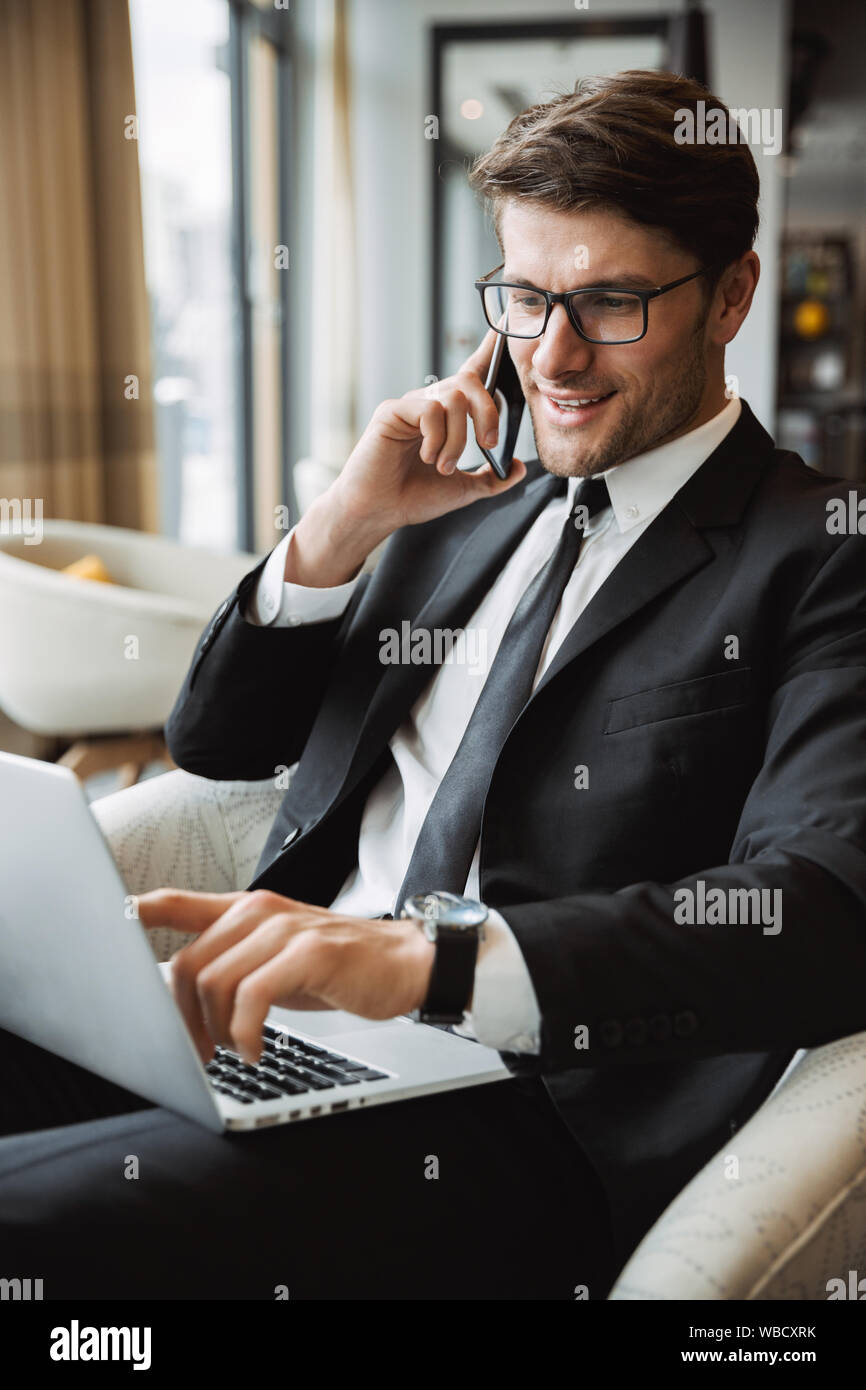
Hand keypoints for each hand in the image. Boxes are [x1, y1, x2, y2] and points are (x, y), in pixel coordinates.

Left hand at [136, 888, 434, 1064]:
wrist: (406, 963)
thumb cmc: (338, 966)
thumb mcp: (276, 957)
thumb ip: (232, 963)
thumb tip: (179, 994)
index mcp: (247, 910)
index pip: (178, 901)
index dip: (138, 912)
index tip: (110, 925)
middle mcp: (259, 910)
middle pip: (188, 963)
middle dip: (181, 1018)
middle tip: (197, 1052)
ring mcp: (285, 928)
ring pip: (215, 981)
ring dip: (214, 1031)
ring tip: (231, 1052)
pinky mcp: (310, 952)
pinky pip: (252, 996)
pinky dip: (245, 1033)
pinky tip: (255, 1049)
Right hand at [287, 328, 526, 586]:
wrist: (378, 513)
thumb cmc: (411, 499)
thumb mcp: (463, 490)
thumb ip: (492, 479)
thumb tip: (520, 469)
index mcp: (445, 416)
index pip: (470, 376)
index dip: (487, 351)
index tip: (505, 327)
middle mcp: (428, 404)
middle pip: (470, 382)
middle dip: (488, 412)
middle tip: (487, 444)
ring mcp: (410, 406)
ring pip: (454, 398)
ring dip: (459, 438)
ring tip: (445, 465)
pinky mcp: (391, 412)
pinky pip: (430, 409)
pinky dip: (436, 437)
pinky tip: (427, 457)